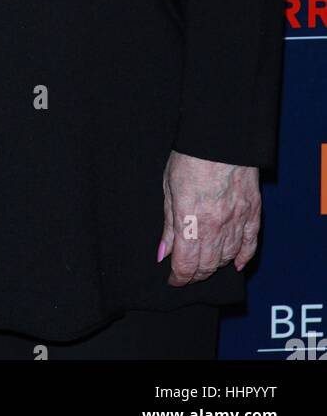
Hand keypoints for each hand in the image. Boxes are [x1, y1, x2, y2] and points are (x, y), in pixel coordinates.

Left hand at [158, 151, 260, 286]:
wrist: (220, 136)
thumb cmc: (190, 157)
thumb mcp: (169, 188)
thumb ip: (169, 224)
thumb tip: (163, 252)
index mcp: (191, 221)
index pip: (186, 265)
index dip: (178, 278)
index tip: (173, 279)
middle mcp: (216, 226)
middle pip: (207, 265)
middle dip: (195, 274)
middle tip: (187, 273)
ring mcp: (237, 220)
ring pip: (228, 257)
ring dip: (216, 266)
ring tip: (206, 264)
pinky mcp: (253, 212)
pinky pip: (251, 243)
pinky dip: (244, 257)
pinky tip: (237, 264)